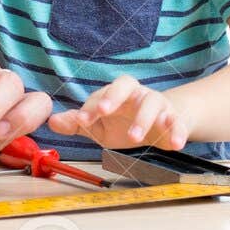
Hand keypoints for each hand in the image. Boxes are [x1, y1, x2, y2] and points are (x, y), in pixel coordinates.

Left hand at [46, 76, 194, 149]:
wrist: (162, 124)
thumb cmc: (125, 122)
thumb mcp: (100, 126)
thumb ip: (78, 124)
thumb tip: (51, 122)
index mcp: (116, 93)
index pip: (102, 93)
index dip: (91, 106)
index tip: (82, 121)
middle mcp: (136, 93)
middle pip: (126, 84)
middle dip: (114, 96)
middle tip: (104, 111)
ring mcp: (157, 104)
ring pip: (152, 103)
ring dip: (143, 119)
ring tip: (135, 138)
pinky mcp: (175, 119)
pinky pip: (178, 121)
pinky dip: (177, 131)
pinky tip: (175, 144)